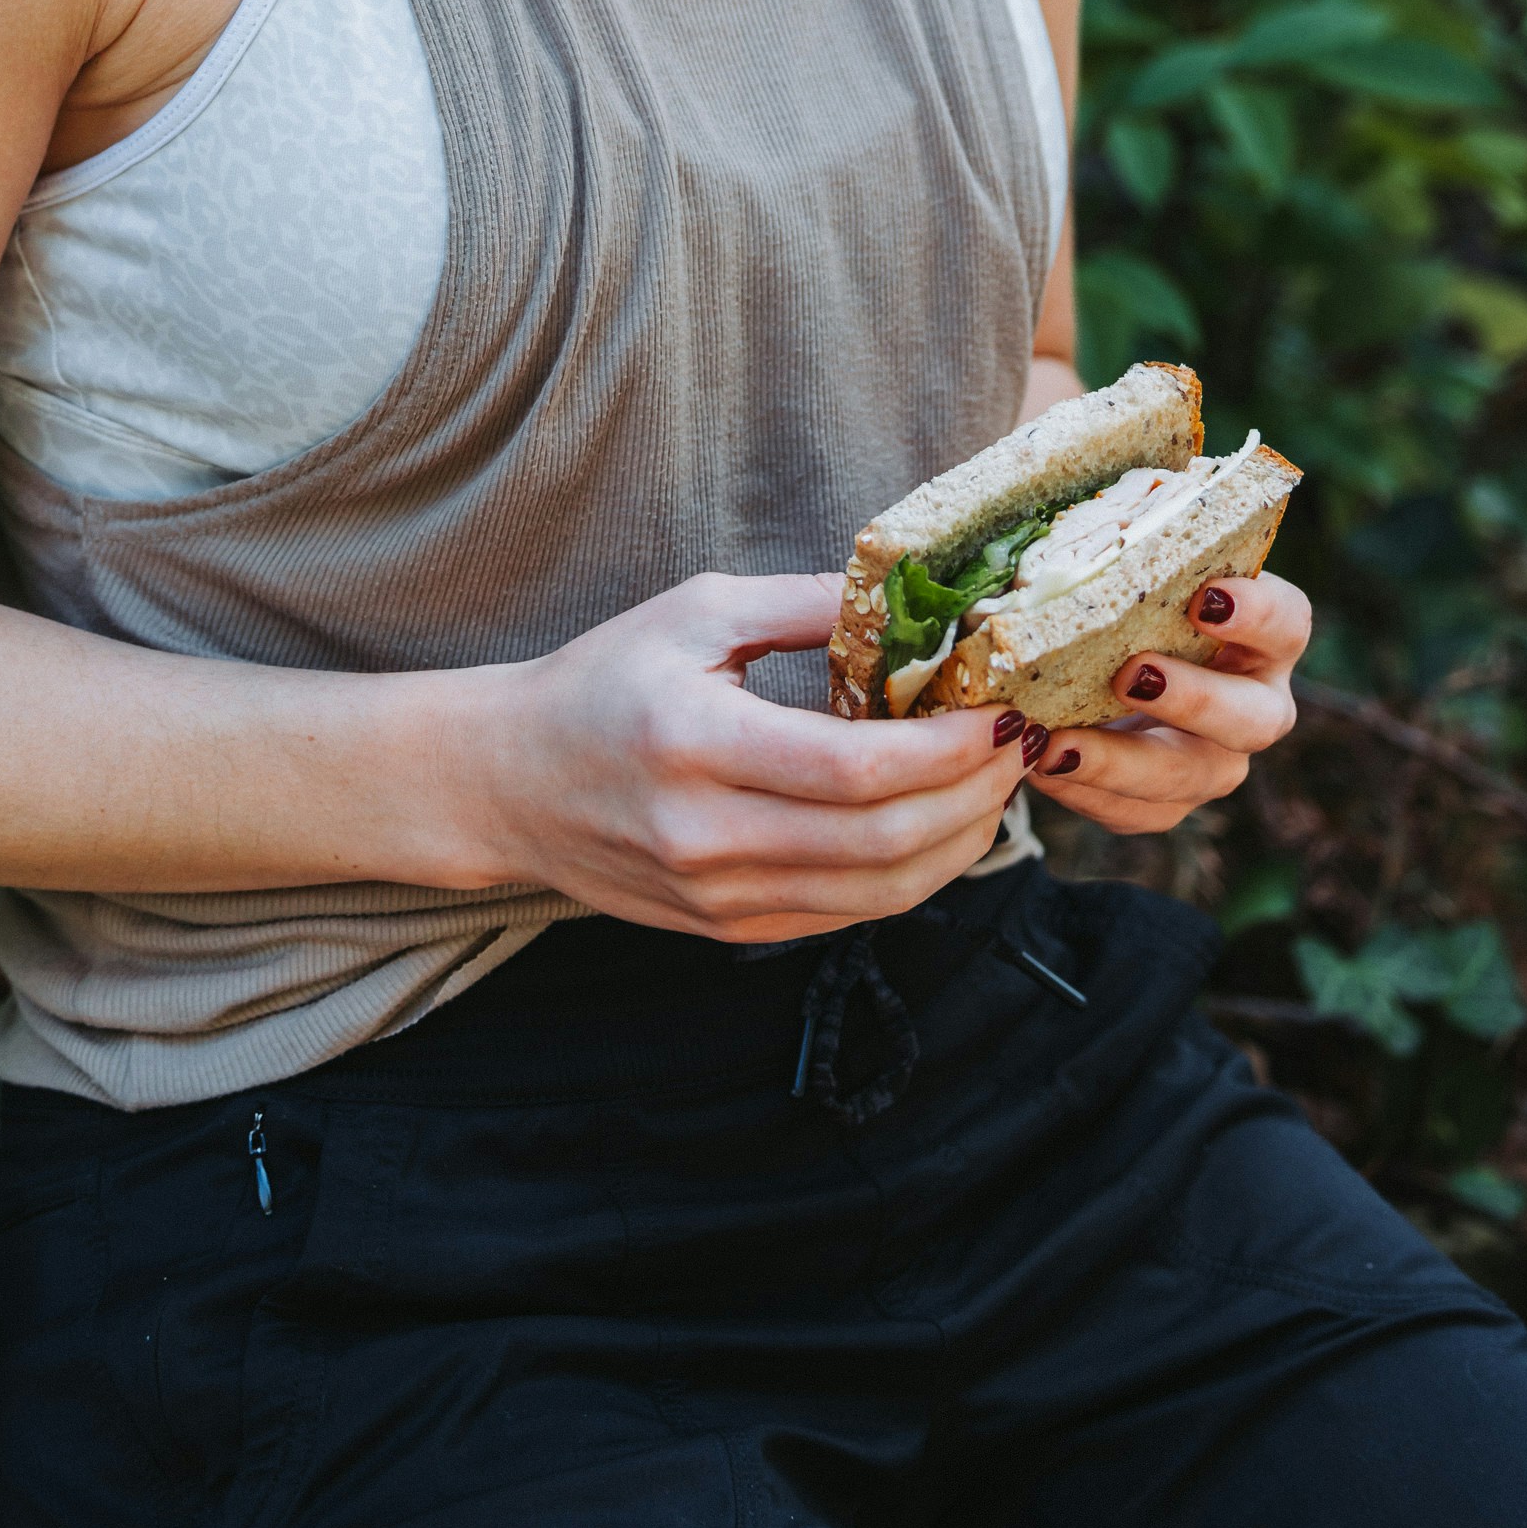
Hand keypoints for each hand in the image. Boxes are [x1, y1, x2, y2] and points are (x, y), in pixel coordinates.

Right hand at [457, 571, 1029, 945]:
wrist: (510, 780)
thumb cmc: (603, 681)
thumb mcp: (694, 613)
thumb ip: (805, 605)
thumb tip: (917, 597)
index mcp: (695, 743)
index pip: (854, 770)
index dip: (945, 749)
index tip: (997, 710)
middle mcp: (706, 836)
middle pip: (882, 841)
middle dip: (973, 797)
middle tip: (1016, 747)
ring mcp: (718, 896)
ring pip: (878, 893)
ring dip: (959, 844)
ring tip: (993, 788)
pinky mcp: (729, 930)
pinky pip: (848, 915)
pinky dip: (911, 875)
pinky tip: (939, 826)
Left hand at [1028, 570, 1310, 833]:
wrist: (1089, 662)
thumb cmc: (1118, 601)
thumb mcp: (1125, 577)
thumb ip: (1112, 561)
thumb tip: (1043, 559)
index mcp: (1260, 636)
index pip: (1286, 620)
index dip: (1257, 612)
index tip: (1205, 598)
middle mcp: (1252, 703)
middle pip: (1254, 719)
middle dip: (1194, 700)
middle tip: (1132, 674)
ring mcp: (1215, 759)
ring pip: (1191, 777)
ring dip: (1121, 763)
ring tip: (1056, 744)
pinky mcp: (1169, 800)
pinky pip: (1138, 812)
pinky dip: (1086, 792)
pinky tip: (1039, 766)